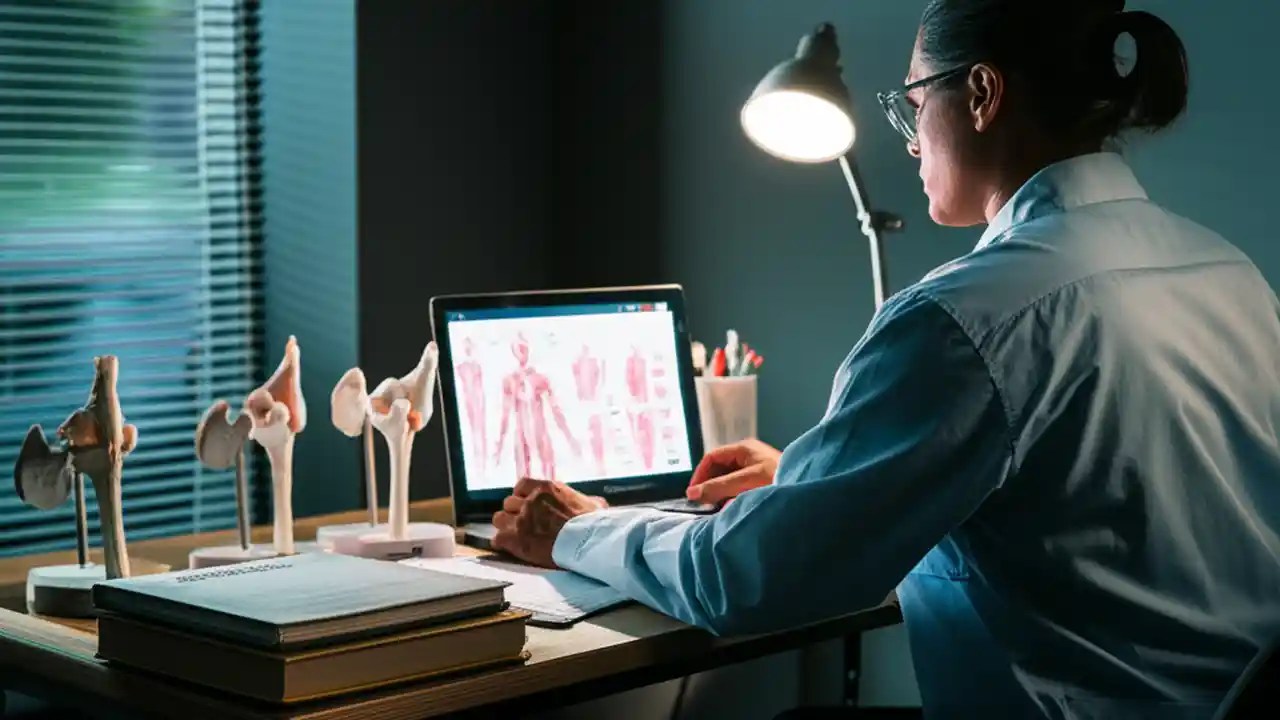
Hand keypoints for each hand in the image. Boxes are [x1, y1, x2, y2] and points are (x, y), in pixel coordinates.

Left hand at [491, 478, 606, 567]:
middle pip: (509, 503)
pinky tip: (509, 548)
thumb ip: (586, 501)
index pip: (522, 485)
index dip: (522, 495)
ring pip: (499, 518)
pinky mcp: (515, 539)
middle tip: (523, 524)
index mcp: (547, 488)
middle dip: (514, 513)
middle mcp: (530, 501)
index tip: (526, 504)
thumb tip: (594, 503)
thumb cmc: (595, 524)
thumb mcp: (594, 504)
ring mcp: (521, 519)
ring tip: (514, 536)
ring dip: (506, 527)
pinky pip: (497, 539)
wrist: (589, 542)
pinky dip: (502, 544)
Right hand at [686, 438, 780, 504]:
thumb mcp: (746, 481)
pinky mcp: (762, 482)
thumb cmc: (779, 479)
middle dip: (710, 485)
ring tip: (717, 508)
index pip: (712, 458)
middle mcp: (748, 457)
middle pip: (719, 469)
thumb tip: (692, 494)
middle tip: (703, 503)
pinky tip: (732, 508)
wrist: (808, 488)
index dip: (700, 474)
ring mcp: (756, 469)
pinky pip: (740, 488)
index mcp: (743, 449)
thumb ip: (719, 487)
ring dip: (720, 493)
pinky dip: (732, 498)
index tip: (693, 494)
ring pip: (729, 480)